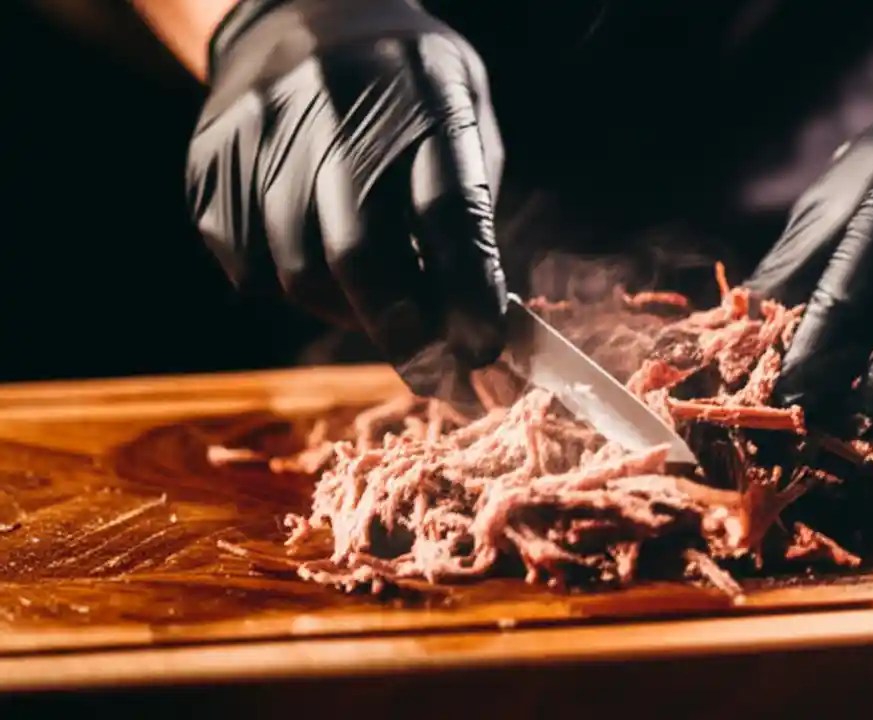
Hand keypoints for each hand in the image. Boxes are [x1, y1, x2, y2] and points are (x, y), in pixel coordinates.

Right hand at [186, 0, 506, 389]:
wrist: (297, 10)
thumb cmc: (406, 82)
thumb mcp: (463, 110)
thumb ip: (471, 203)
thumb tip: (475, 315)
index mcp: (422, 94)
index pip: (448, 212)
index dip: (467, 294)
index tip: (483, 349)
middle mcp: (336, 107)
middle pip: (360, 255)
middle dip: (402, 332)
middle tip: (434, 370)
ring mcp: (263, 131)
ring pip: (299, 271)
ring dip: (348, 313)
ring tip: (379, 307)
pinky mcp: (212, 158)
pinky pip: (247, 262)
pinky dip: (290, 285)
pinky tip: (319, 261)